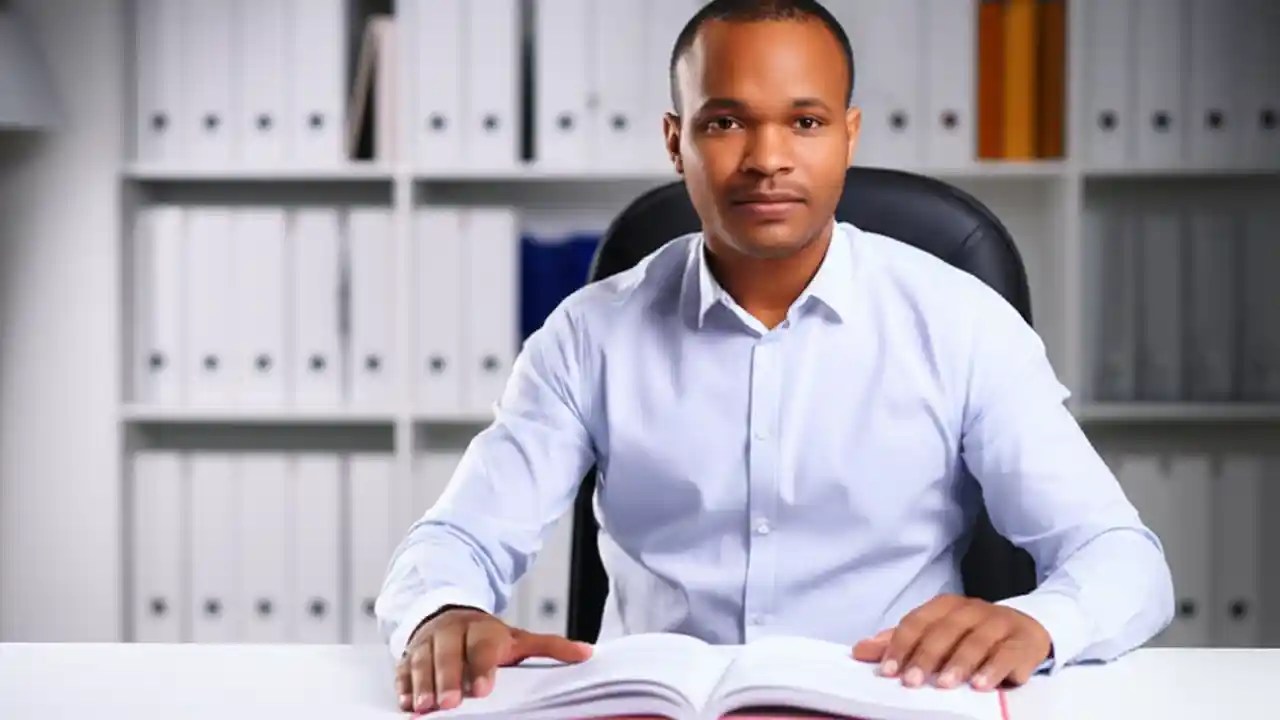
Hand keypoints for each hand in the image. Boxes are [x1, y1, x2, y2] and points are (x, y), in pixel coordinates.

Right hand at [395, 606, 593, 713]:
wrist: (449, 615)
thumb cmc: (488, 636)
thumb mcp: (519, 638)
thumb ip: (551, 646)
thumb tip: (588, 653)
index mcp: (481, 628)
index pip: (481, 646)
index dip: (481, 667)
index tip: (483, 689)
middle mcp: (452, 632)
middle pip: (447, 654)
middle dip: (447, 679)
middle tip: (449, 704)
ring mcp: (427, 643)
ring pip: (421, 661)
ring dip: (422, 684)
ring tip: (424, 708)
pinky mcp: (407, 655)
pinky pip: (402, 669)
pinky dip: (402, 686)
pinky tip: (405, 703)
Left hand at [851, 594, 1050, 690]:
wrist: (1028, 630)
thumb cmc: (973, 635)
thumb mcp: (936, 635)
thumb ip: (900, 643)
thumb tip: (860, 650)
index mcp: (946, 606)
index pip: (918, 621)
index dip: (901, 645)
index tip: (888, 671)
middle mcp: (972, 609)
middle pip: (945, 630)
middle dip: (927, 657)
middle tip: (912, 683)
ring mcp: (999, 623)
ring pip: (976, 641)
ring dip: (959, 663)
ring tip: (945, 685)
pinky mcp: (1023, 641)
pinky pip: (1008, 654)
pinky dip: (994, 669)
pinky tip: (981, 685)